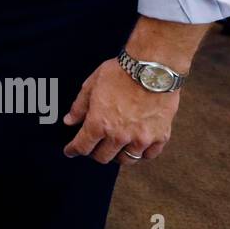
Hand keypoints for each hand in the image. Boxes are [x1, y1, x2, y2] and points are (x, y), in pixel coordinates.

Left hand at [63, 58, 180, 164]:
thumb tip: (69, 120)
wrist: (152, 68)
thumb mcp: (91, 85)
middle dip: (94, 153)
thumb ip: (79, 106)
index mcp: (99, 123)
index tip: (71, 151)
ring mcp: (141, 138)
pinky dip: (142, 153)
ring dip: (118, 155)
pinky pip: (149, 154)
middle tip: (94, 146)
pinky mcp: (160, 136)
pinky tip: (137, 145)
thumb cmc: (121, 73)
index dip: (73, 150)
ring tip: (115, 147)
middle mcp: (119, 136)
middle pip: (103, 157)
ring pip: (126, 160)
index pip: (82, 147)